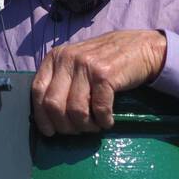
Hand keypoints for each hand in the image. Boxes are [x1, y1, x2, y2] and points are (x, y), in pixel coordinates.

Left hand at [31, 30, 166, 135]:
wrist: (141, 47)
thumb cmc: (107, 60)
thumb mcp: (76, 63)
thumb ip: (61, 81)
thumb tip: (48, 116)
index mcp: (56, 57)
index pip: (37, 91)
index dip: (42, 116)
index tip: (50, 131)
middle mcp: (68, 59)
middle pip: (53, 105)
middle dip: (65, 125)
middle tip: (78, 130)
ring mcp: (86, 65)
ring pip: (75, 110)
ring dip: (85, 126)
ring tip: (95, 126)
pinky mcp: (105, 74)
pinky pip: (99, 108)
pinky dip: (103, 121)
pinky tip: (108, 121)